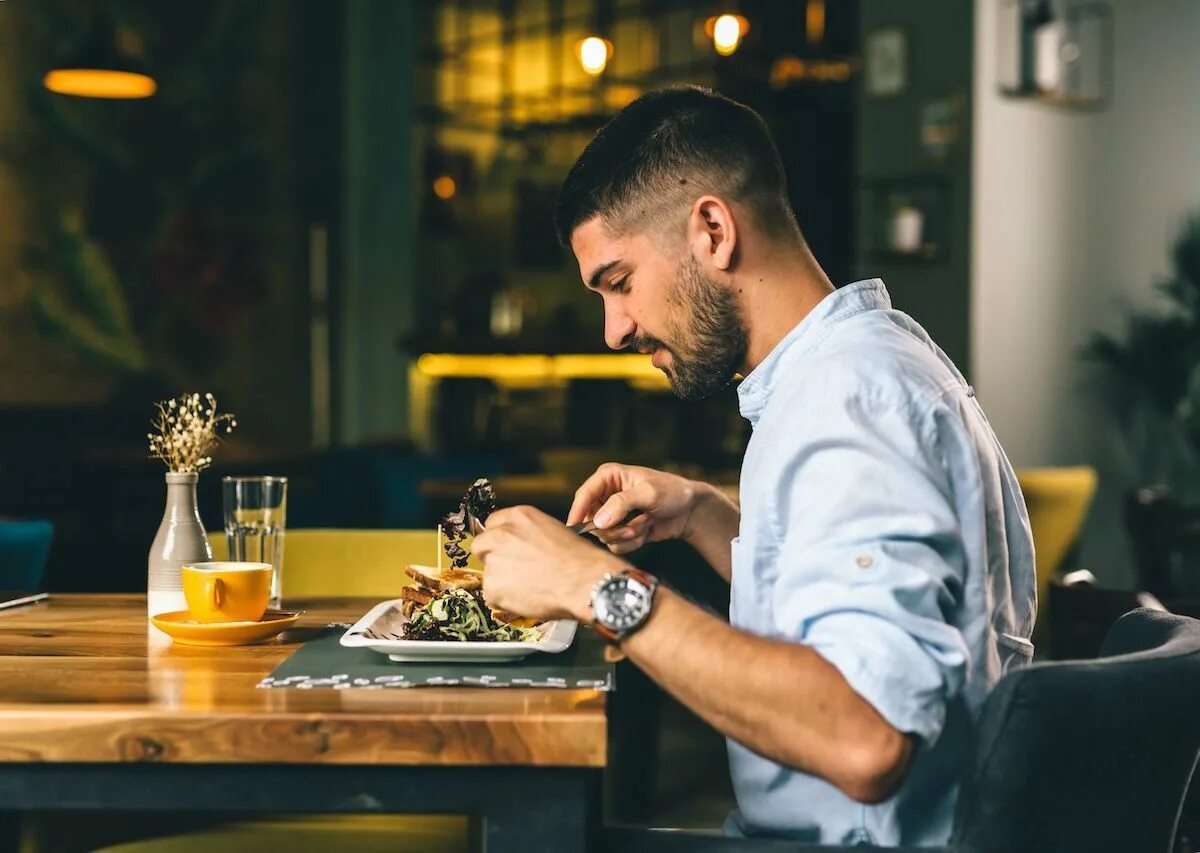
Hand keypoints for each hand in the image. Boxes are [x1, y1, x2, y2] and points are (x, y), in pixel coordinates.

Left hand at [472, 505, 626, 622]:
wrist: (585, 581)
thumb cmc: (580, 560)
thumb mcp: (554, 531)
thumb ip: (530, 535)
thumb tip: (522, 548)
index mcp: (519, 517)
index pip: (492, 524)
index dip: (498, 540)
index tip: (504, 549)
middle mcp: (502, 534)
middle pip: (480, 545)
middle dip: (491, 558)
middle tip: (511, 570)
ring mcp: (495, 560)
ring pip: (488, 572)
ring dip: (501, 581)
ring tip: (527, 587)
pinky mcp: (493, 585)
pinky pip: (492, 595)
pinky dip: (504, 601)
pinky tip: (525, 598)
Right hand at [567, 463, 704, 554]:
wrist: (690, 511)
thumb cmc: (672, 492)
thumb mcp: (648, 493)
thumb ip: (621, 504)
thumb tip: (598, 520)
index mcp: (609, 477)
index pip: (585, 494)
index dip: (577, 511)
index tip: (574, 527)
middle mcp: (607, 495)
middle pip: (591, 520)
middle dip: (613, 528)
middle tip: (632, 527)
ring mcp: (613, 514)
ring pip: (603, 535)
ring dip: (626, 535)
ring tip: (644, 524)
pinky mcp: (621, 529)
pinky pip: (615, 544)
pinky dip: (632, 542)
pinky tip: (647, 530)